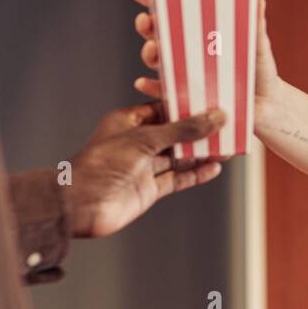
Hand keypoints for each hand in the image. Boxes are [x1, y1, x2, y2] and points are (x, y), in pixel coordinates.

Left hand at [66, 102, 227, 238]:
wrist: (81, 205)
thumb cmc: (102, 164)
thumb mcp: (146, 139)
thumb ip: (183, 130)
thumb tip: (215, 118)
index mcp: (128, 122)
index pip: (163, 109)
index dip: (187, 107)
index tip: (211, 103)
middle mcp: (136, 143)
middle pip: (174, 134)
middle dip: (199, 132)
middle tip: (226, 126)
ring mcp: (143, 167)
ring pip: (178, 157)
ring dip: (201, 153)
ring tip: (227, 147)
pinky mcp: (148, 189)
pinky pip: (177, 179)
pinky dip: (195, 174)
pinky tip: (214, 168)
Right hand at [127, 0, 278, 108]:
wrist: (268, 106)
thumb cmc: (260, 71)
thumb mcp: (259, 47)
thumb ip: (256, 26)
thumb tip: (258, 0)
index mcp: (201, 33)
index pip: (173, 11)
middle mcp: (188, 52)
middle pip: (158, 34)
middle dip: (146, 25)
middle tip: (145, 20)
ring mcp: (185, 74)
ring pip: (157, 61)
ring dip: (149, 53)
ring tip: (154, 49)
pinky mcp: (186, 98)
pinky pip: (164, 93)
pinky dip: (151, 87)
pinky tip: (143, 82)